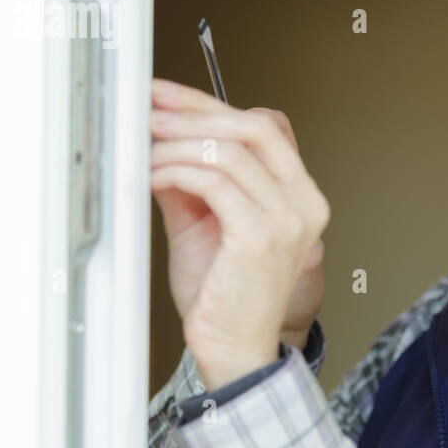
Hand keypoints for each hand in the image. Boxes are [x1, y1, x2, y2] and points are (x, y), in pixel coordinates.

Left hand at [150, 77, 328, 390]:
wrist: (234, 349)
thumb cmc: (225, 297)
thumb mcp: (204, 224)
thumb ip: (190, 182)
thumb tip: (158, 141)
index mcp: (299, 194)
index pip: (264, 126)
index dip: (211, 104)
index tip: (167, 97)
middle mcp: (303, 202)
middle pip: (253, 127)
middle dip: (194, 112)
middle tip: (150, 112)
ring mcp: (287, 218)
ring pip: (229, 150)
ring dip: (178, 143)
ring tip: (144, 149)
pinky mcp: (261, 236)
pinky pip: (214, 182)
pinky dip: (177, 172)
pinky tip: (153, 176)